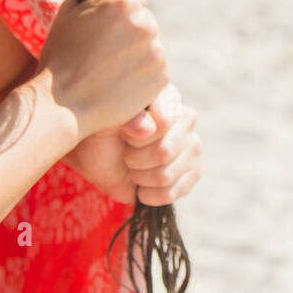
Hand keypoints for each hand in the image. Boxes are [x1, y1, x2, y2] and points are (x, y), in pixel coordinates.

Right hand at [38, 0, 168, 139]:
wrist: (64, 106)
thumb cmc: (60, 59)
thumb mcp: (68, 14)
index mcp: (123, 2)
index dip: (122, 0)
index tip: (113, 15)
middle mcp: (145, 23)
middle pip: (143, 18)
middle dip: (128, 29)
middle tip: (103, 50)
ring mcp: (156, 51)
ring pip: (149, 44)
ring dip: (135, 53)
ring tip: (107, 70)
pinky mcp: (161, 76)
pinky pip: (154, 68)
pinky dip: (141, 75)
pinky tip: (117, 83)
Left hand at [60, 83, 201, 206]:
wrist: (99, 159)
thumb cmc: (101, 133)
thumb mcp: (106, 120)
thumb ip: (127, 117)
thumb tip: (148, 128)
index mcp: (168, 97)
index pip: (164, 122)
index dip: (138, 137)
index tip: (123, 135)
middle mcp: (186, 119)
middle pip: (164, 152)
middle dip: (135, 160)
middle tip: (126, 154)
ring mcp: (192, 146)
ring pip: (165, 175)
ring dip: (140, 177)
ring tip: (133, 167)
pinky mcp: (193, 172)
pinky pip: (172, 193)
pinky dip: (149, 195)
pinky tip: (142, 185)